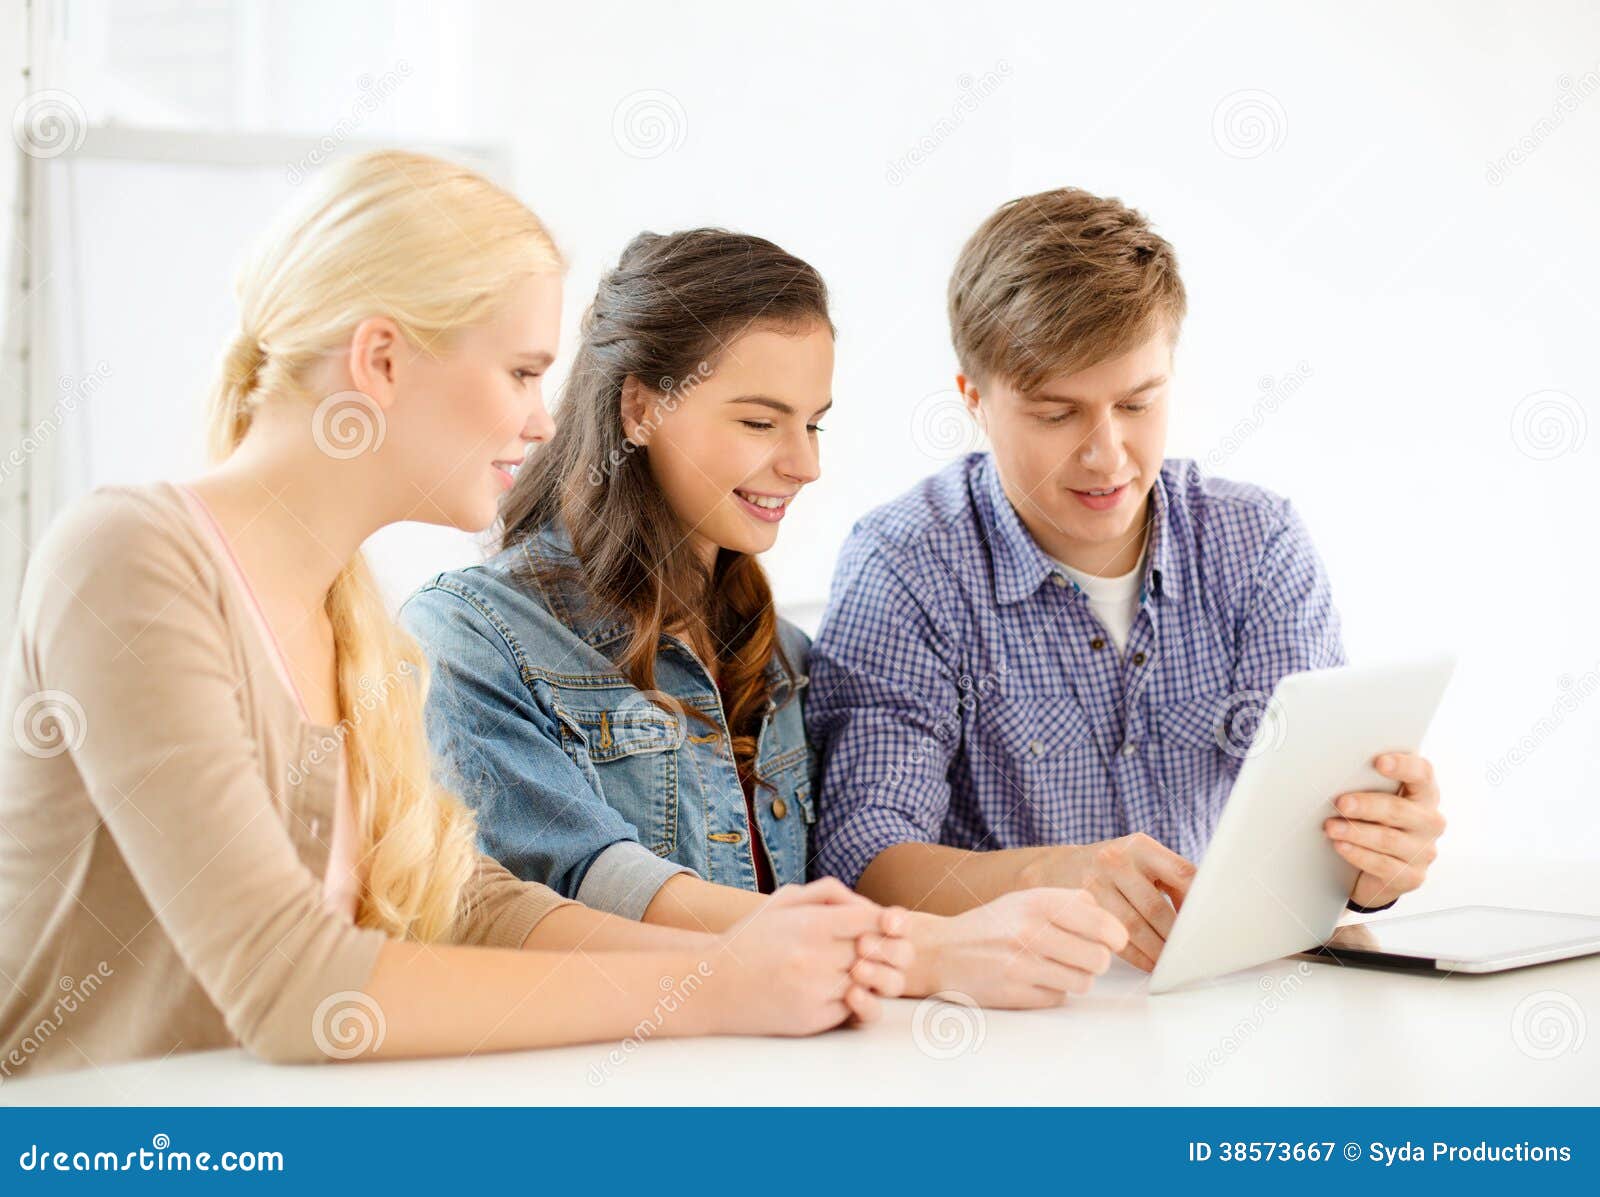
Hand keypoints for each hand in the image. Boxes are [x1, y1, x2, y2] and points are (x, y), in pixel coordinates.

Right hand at [707, 879, 908, 1035]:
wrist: (711, 986)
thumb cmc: (749, 939)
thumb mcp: (782, 901)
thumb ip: (828, 893)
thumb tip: (869, 905)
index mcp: (809, 925)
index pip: (870, 919)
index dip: (883, 921)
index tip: (882, 924)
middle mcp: (814, 959)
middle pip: (873, 951)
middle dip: (877, 947)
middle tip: (869, 946)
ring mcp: (814, 993)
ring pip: (867, 982)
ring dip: (865, 975)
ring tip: (851, 967)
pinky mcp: (811, 1020)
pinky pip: (851, 1009)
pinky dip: (850, 999)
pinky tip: (832, 988)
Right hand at [913, 888, 1127, 1007]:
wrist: (940, 951)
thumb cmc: (990, 925)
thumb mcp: (1025, 899)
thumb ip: (1068, 902)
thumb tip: (1110, 920)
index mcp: (1038, 902)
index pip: (1102, 924)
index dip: (1115, 936)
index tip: (1111, 940)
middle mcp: (1030, 931)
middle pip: (1099, 958)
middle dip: (1097, 961)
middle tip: (1084, 957)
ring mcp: (1022, 964)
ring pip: (1083, 982)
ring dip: (1076, 978)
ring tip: (1057, 968)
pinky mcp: (1015, 993)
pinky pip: (1058, 998)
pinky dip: (1053, 991)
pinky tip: (1034, 979)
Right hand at [1022, 833, 1196, 971]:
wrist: (1058, 866)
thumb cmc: (1114, 866)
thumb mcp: (1142, 859)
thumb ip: (1172, 879)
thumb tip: (1204, 913)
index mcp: (1140, 845)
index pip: (1181, 873)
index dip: (1197, 902)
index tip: (1207, 924)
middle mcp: (1115, 859)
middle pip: (1155, 906)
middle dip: (1175, 936)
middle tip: (1190, 954)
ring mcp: (1094, 882)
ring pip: (1132, 926)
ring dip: (1156, 950)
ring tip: (1171, 963)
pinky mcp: (1079, 906)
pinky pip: (1112, 936)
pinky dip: (1135, 954)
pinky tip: (1148, 962)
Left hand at [1323, 752, 1443, 907]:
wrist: (1379, 871)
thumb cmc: (1375, 824)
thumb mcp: (1376, 802)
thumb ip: (1369, 786)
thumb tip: (1336, 774)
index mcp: (1424, 794)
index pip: (1422, 773)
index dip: (1403, 766)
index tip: (1379, 762)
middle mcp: (1430, 821)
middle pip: (1399, 809)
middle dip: (1366, 805)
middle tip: (1341, 803)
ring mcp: (1424, 851)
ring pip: (1388, 839)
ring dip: (1355, 832)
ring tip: (1330, 827)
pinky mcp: (1412, 877)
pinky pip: (1382, 865)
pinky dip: (1358, 854)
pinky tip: (1341, 846)